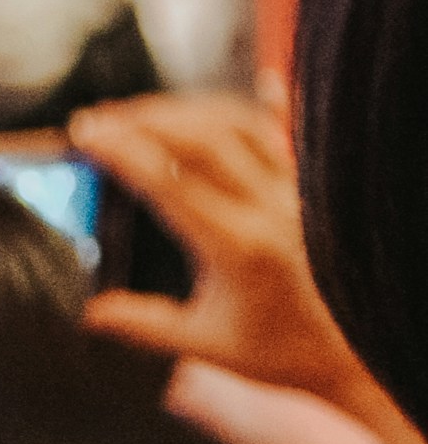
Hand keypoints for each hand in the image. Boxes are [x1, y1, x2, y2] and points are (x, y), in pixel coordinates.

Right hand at [68, 95, 427, 443]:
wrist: (357, 360)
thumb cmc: (283, 354)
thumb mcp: (205, 345)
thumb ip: (142, 325)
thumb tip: (88, 313)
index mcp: (238, 246)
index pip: (170, 182)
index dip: (123, 152)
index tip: (86, 135)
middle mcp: (271, 210)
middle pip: (203, 140)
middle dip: (145, 120)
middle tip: (101, 119)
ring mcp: (296, 196)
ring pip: (242, 128)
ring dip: (189, 111)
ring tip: (147, 111)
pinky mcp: (314, 194)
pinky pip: (297, 140)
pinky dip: (280, 109)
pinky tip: (266, 84)